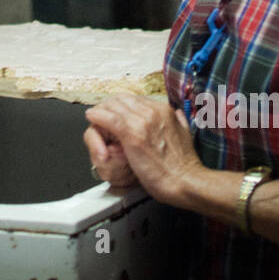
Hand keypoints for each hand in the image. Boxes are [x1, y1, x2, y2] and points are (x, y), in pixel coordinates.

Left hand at [84, 96, 200, 204]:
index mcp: (165, 111)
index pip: (136, 99)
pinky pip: (109, 118)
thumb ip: (179, 122)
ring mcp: (142, 122)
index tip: (115, 110)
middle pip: (123, 99)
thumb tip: (177, 114)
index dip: (122, 104)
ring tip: (94, 115)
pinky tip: (91, 116)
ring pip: (114, 106)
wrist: (187, 181)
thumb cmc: (185, 165)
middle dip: (110, 105)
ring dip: (102, 110)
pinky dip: (98, 116)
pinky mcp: (132, 135)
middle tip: (101, 112)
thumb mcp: (187, 134)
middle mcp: (153, 112)